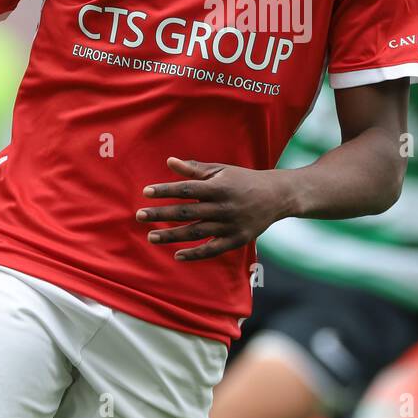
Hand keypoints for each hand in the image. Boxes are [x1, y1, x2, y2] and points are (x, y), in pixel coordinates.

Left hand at [137, 157, 293, 261]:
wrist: (277, 196)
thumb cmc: (244, 180)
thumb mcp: (221, 170)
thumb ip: (195, 169)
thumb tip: (169, 161)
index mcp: (219, 187)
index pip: (186, 189)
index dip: (165, 190)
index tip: (146, 192)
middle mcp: (223, 207)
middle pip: (187, 212)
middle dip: (161, 214)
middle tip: (140, 216)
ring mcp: (230, 225)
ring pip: (196, 233)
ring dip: (172, 236)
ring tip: (151, 237)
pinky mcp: (237, 240)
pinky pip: (213, 250)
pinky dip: (195, 254)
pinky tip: (177, 255)